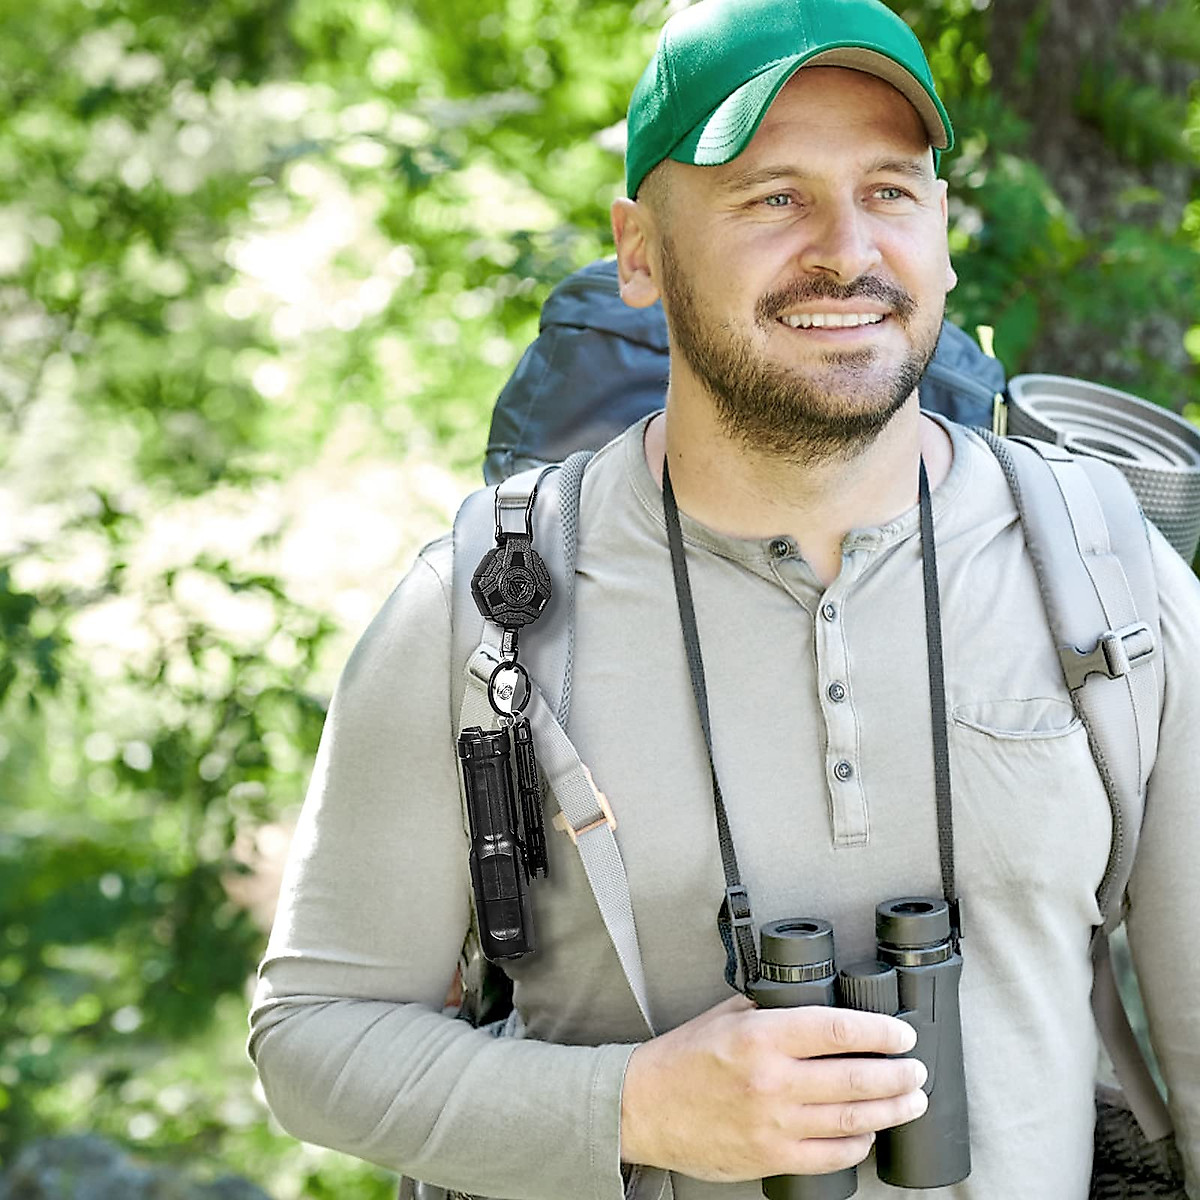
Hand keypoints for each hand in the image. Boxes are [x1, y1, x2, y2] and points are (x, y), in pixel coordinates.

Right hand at [619, 994, 927, 1181]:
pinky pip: (830, 1155)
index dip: (881, 1033)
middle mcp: (772, 1081)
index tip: (901, 1035)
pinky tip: (868, 1133)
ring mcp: (773, 1124)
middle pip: (856, 1079)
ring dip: (890, 1110)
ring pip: (851, 1119)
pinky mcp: (771, 1157)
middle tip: (916, 1070)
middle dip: (898, 1075)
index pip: (839, 1031)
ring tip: (911, 1101)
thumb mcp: (725, 1015)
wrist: (645, 1107)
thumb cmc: (683, 1058)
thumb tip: (814, 1002)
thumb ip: (771, 1008)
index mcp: (761, 1037)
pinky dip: (856, 1144)